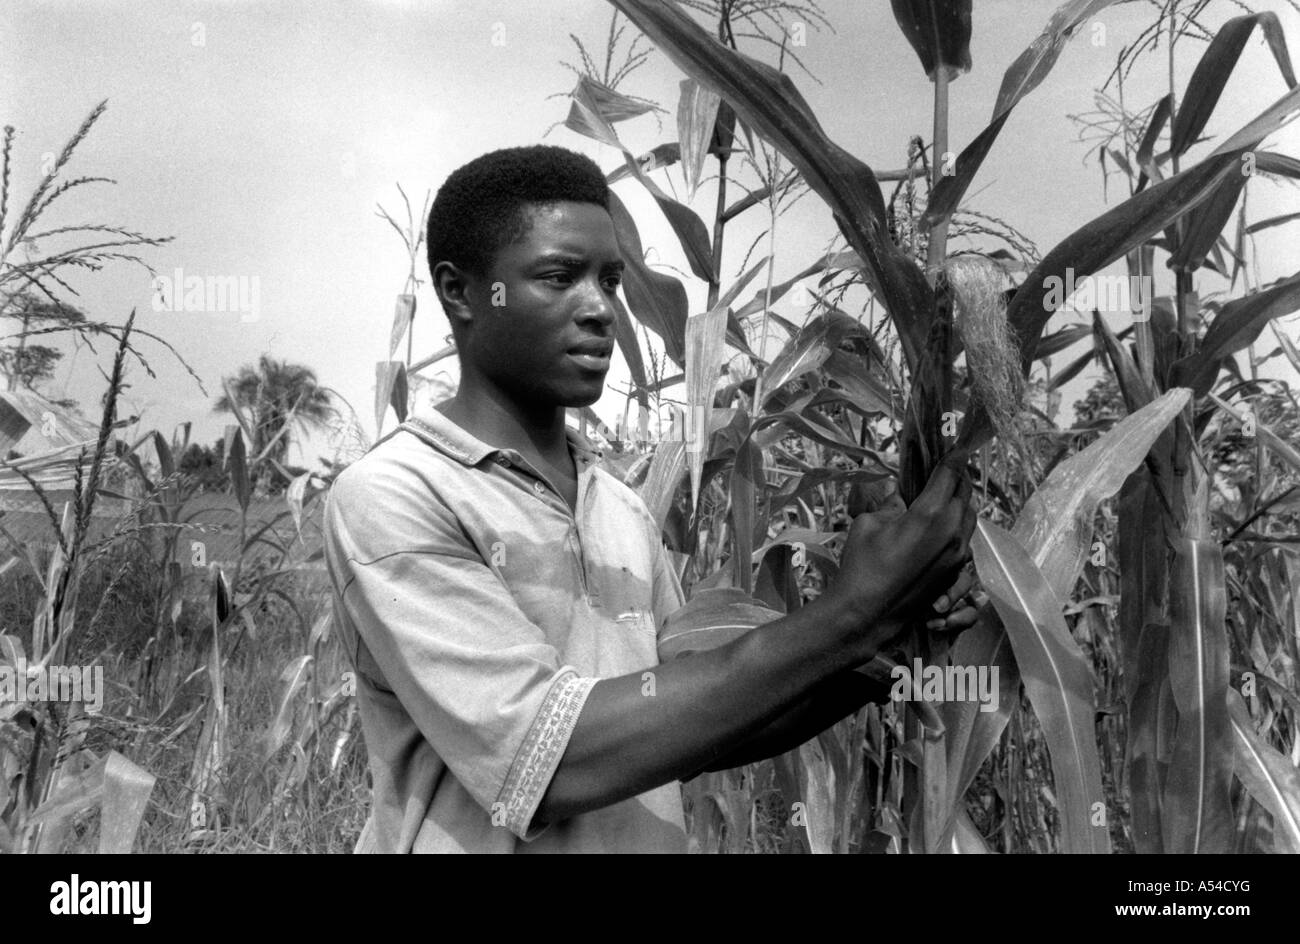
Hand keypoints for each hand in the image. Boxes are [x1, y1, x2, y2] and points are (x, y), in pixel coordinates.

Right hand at [827, 460, 975, 644]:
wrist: (867, 613)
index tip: (953, 444)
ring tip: (943, 496)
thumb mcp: (868, 524)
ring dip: (960, 503)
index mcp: (930, 514)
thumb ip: (890, 505)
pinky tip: (940, 526)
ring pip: (970, 518)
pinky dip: (958, 526)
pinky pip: (965, 539)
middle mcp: (952, 531)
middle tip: (946, 468)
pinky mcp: (955, 571)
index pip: (950, 474)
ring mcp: (958, 554)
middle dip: (957, 477)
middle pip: (966, 494)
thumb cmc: (862, 565)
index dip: (952, 456)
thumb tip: (901, 498)